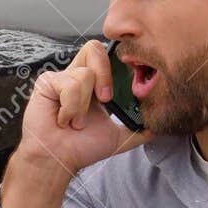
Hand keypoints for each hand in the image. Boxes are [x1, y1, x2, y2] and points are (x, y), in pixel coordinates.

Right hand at [0, 42, 154, 207]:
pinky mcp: (47, 82)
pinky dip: (70, 108)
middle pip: (95, 48)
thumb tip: (160, 126)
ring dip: (84, 106)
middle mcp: (77, 76)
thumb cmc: (80, 148)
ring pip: (85, 73)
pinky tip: (62, 120)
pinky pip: (69, 84)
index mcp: (94, 84)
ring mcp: (61, 77)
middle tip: (105, 100)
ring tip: (75, 122)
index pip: (108, 57)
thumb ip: (139, 129)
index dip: (117, 64)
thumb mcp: (118, 137)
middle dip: (105, 75)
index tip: (118, 91)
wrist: (58, 160)